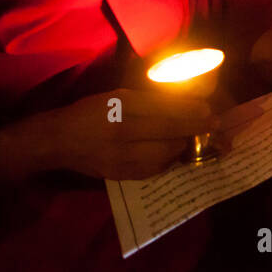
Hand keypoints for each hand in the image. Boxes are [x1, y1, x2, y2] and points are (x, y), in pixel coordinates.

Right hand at [36, 87, 218, 180]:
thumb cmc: (90, 112)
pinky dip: (167, 161)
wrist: (60, 141)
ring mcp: (120, 157)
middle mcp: (121, 131)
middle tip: (212, 125)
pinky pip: (152, 170)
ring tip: (192, 138)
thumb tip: (184, 103)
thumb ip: (149, 101)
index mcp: (120, 106)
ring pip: (163, 154)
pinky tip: (172, 153)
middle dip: (193, 130)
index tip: (208, 110)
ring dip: (181, 146)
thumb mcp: (118, 96)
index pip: (163, 109)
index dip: (189, 111)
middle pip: (167, 133)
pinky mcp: (119, 175)